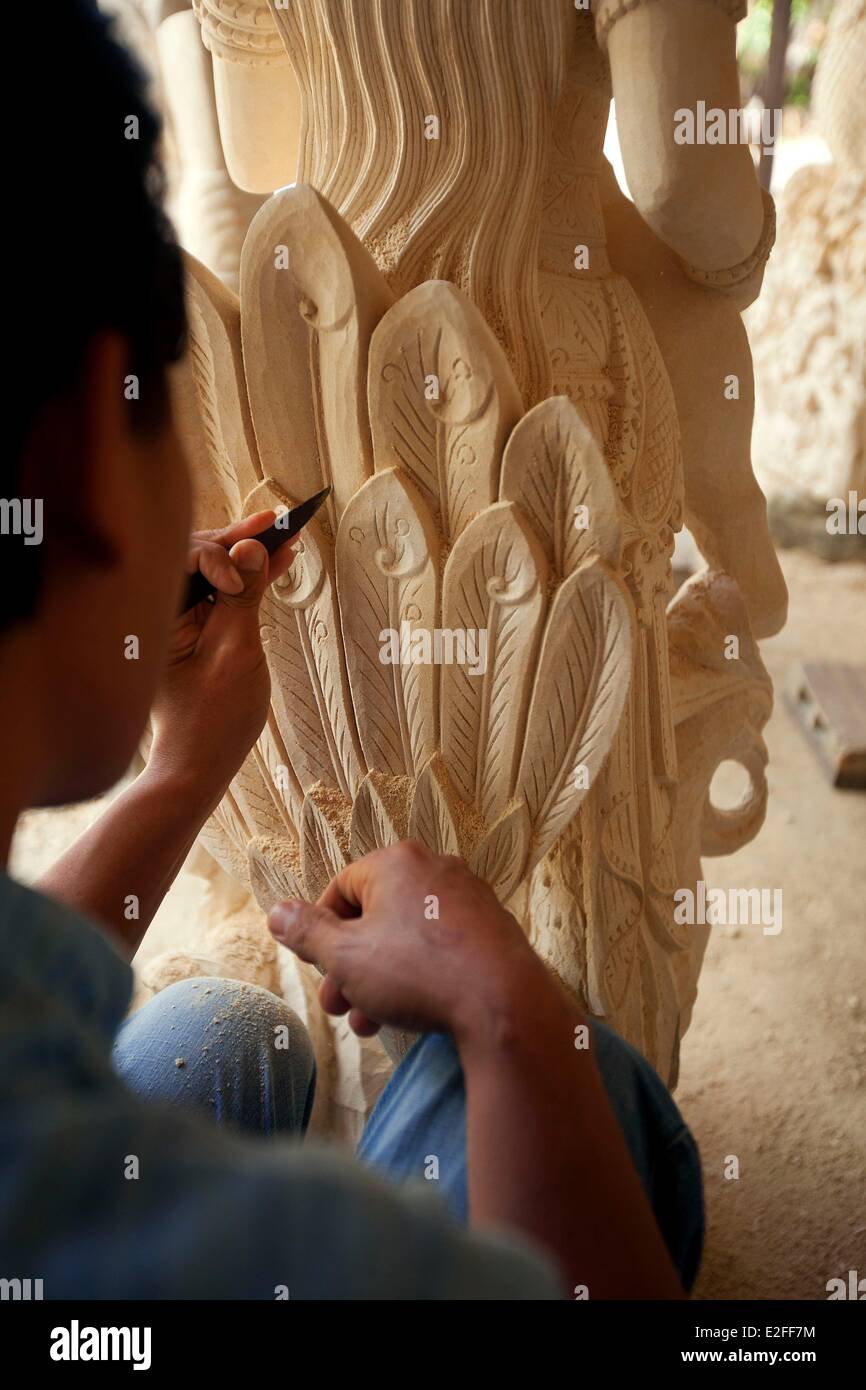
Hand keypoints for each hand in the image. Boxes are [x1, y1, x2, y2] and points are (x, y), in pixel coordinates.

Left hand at [148, 511, 293, 802]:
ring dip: (246, 557)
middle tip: (277, 523)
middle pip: (196, 557)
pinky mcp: (193, 631)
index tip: (244, 574)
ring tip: (286, 537)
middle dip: (237, 541)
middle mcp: (158, 612)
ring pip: (210, 573)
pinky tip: (276, 562)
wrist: (199, 765)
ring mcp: (175, 621)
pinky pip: (217, 594)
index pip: (181, 558)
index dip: (216, 555)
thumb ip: (243, 597)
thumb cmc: (212, 718)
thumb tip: (252, 547)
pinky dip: (245, 581)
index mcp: (153, 616)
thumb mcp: (235, 652)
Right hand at [268, 842, 550, 1044]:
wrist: (504, 1003)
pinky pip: (442, 947)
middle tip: (338, 1007)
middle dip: (349, 966)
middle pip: (376, 916)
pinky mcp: (493, 929)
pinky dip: (420, 975)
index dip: (321, 932)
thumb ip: (306, 932)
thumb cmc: (417, 972)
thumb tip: (276, 911)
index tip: (318, 969)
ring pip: (408, 937)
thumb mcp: (345, 956)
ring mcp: (469, 897)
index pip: (341, 889)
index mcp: (396, 862)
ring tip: (370, 1023)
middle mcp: (435, 868)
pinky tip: (412, 1014)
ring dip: (381, 979)